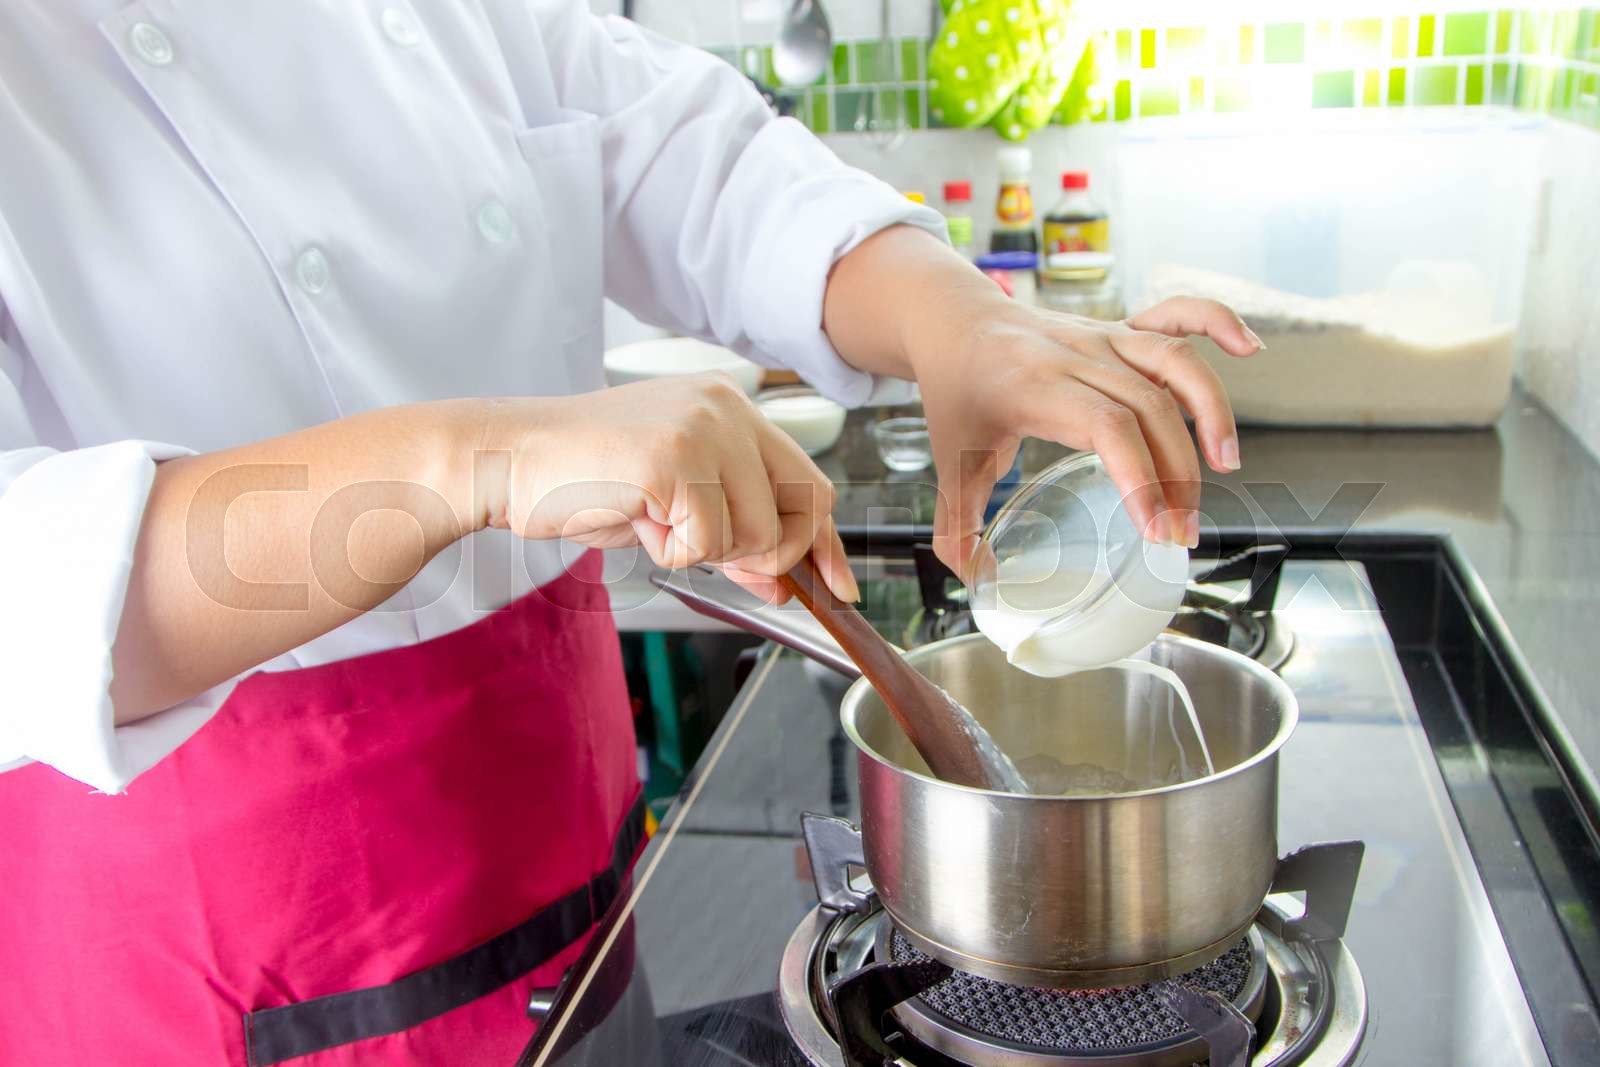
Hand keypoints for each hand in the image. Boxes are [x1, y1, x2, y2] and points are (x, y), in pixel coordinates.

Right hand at [473, 374, 857, 602]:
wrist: (506, 461)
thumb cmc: (583, 478)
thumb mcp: (674, 505)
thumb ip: (733, 530)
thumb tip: (781, 578)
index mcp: (730, 407)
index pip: (808, 479)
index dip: (825, 540)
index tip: (838, 584)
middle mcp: (726, 408)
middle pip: (798, 506)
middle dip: (772, 557)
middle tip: (726, 566)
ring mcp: (703, 430)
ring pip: (753, 533)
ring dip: (704, 551)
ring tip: (652, 520)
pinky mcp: (673, 460)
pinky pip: (706, 542)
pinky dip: (672, 551)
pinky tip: (636, 519)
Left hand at [908, 289, 1261, 576]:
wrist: (954, 323)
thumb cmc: (956, 393)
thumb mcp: (949, 462)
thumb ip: (956, 528)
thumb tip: (979, 583)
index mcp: (1037, 387)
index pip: (1108, 429)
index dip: (1142, 480)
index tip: (1158, 532)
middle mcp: (1078, 356)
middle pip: (1151, 409)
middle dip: (1178, 476)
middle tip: (1183, 533)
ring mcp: (1104, 337)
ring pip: (1174, 362)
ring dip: (1212, 411)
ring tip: (1229, 467)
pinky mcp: (1121, 329)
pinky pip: (1177, 314)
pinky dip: (1217, 322)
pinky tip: (1249, 350)